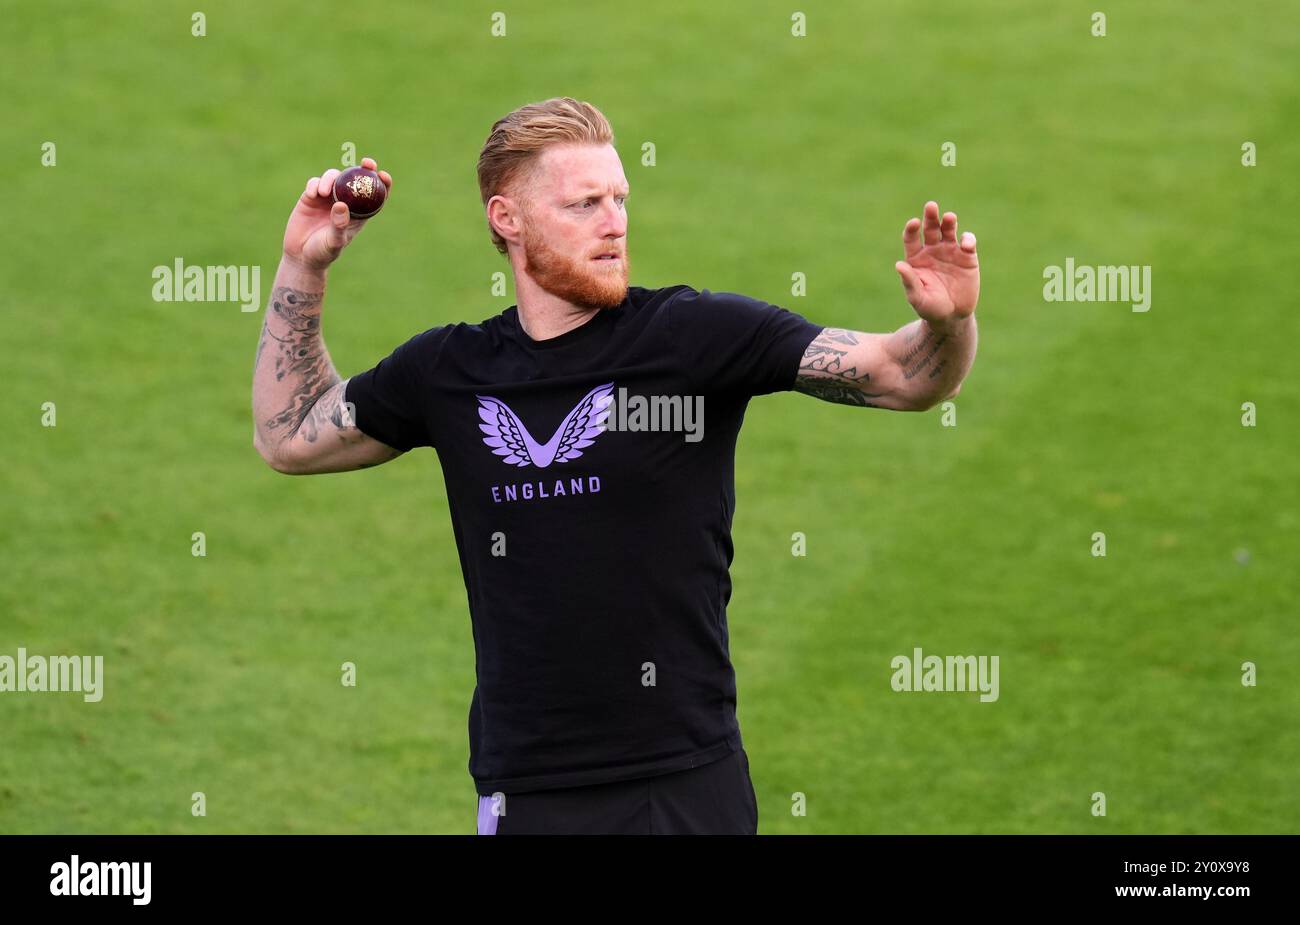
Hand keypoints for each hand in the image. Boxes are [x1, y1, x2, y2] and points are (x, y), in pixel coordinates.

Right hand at [282, 157, 392, 270]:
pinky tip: (312, 194)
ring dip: (331, 179)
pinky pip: (314, 183)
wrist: (301, 256)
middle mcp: (344, 203)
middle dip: (363, 169)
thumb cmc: (323, 252)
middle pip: (356, 180)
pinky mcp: (310, 197)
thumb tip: (341, 204)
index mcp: (358, 214)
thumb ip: (338, 225)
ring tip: (323, 192)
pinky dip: (314, 185)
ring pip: (334, 177)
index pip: (374, 196)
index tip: (383, 175)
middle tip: (367, 163)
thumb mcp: (334, 241)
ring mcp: (327, 199)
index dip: (382, 184)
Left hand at [894, 201, 978, 327]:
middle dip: (930, 217)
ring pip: (948, 230)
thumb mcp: (917, 297)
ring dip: (948, 222)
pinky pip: (968, 242)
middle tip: (931, 206)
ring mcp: (950, 251)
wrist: (952, 316)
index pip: (911, 238)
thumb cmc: (930, 308)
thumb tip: (899, 265)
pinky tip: (966, 244)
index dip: (911, 229)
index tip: (914, 223)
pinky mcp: (968, 257)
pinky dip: (968, 239)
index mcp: (916, 258)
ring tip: (949, 217)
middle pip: (930, 228)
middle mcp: (932, 251)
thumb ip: (909, 281)